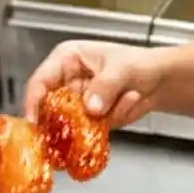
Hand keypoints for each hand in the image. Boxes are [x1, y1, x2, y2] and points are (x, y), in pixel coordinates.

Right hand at [24, 41, 164, 127]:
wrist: (159, 80)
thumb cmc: (139, 63)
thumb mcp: (123, 68)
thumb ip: (106, 85)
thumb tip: (90, 107)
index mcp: (66, 60)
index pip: (40, 81)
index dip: (33, 102)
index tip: (35, 123)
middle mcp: (66, 83)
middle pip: (48, 109)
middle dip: (66, 121)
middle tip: (82, 126)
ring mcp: (76, 104)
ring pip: (71, 125)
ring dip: (100, 119)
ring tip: (128, 98)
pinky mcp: (88, 121)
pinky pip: (90, 132)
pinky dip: (112, 122)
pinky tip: (131, 101)